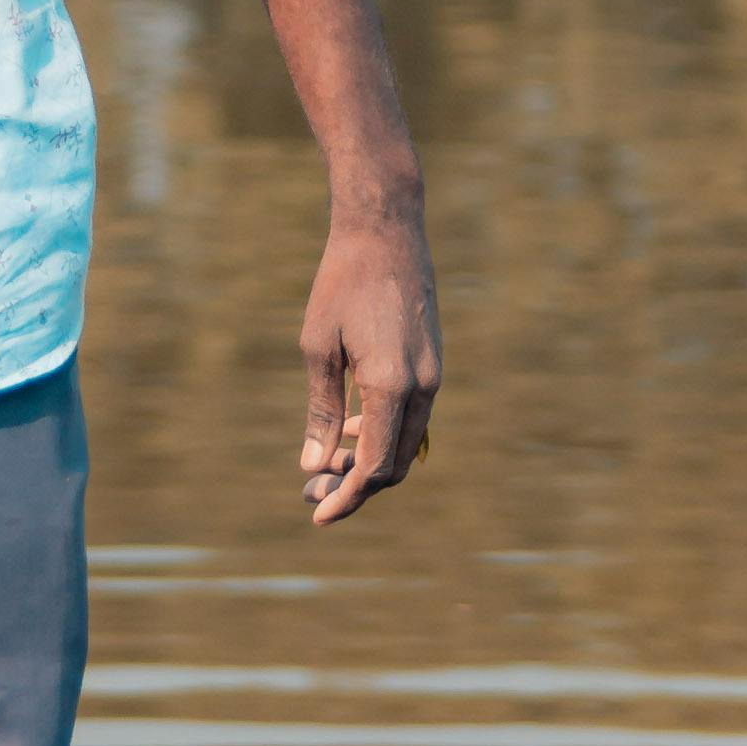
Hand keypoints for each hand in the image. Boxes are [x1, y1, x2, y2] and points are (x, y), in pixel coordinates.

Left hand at [298, 206, 440, 522]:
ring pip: (406, 443)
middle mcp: (423, 386)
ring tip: (326, 464)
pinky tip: (352, 427)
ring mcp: (434, 375)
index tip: (317, 514)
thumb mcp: (318, 347)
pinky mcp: (433, 364)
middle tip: (312, 492)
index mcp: (392, 385)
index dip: (347, 498)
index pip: (376, 468)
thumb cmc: (342, 284)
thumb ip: (321, 411)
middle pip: (395, 464)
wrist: (386, 231)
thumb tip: (313, 467)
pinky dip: (383, 435)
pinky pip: (412, 418)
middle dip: (355, 487)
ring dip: (370, 462)